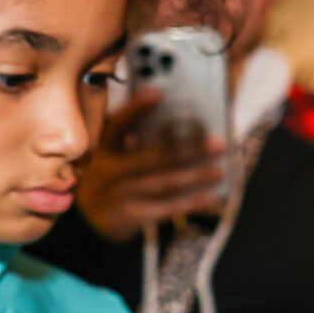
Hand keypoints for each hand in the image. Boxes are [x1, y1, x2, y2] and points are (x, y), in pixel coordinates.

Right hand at [78, 90, 225, 240]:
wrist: (94, 218)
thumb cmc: (115, 176)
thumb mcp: (115, 154)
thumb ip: (137, 138)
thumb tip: (181, 121)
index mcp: (104, 147)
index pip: (118, 124)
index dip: (136, 108)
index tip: (159, 94)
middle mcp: (107, 169)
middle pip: (151, 157)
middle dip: (188, 150)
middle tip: (218, 143)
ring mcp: (118, 193)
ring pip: (163, 183)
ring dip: (195, 176)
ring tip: (220, 170)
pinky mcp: (130, 214)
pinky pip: (166, 207)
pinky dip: (191, 203)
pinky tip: (211, 198)